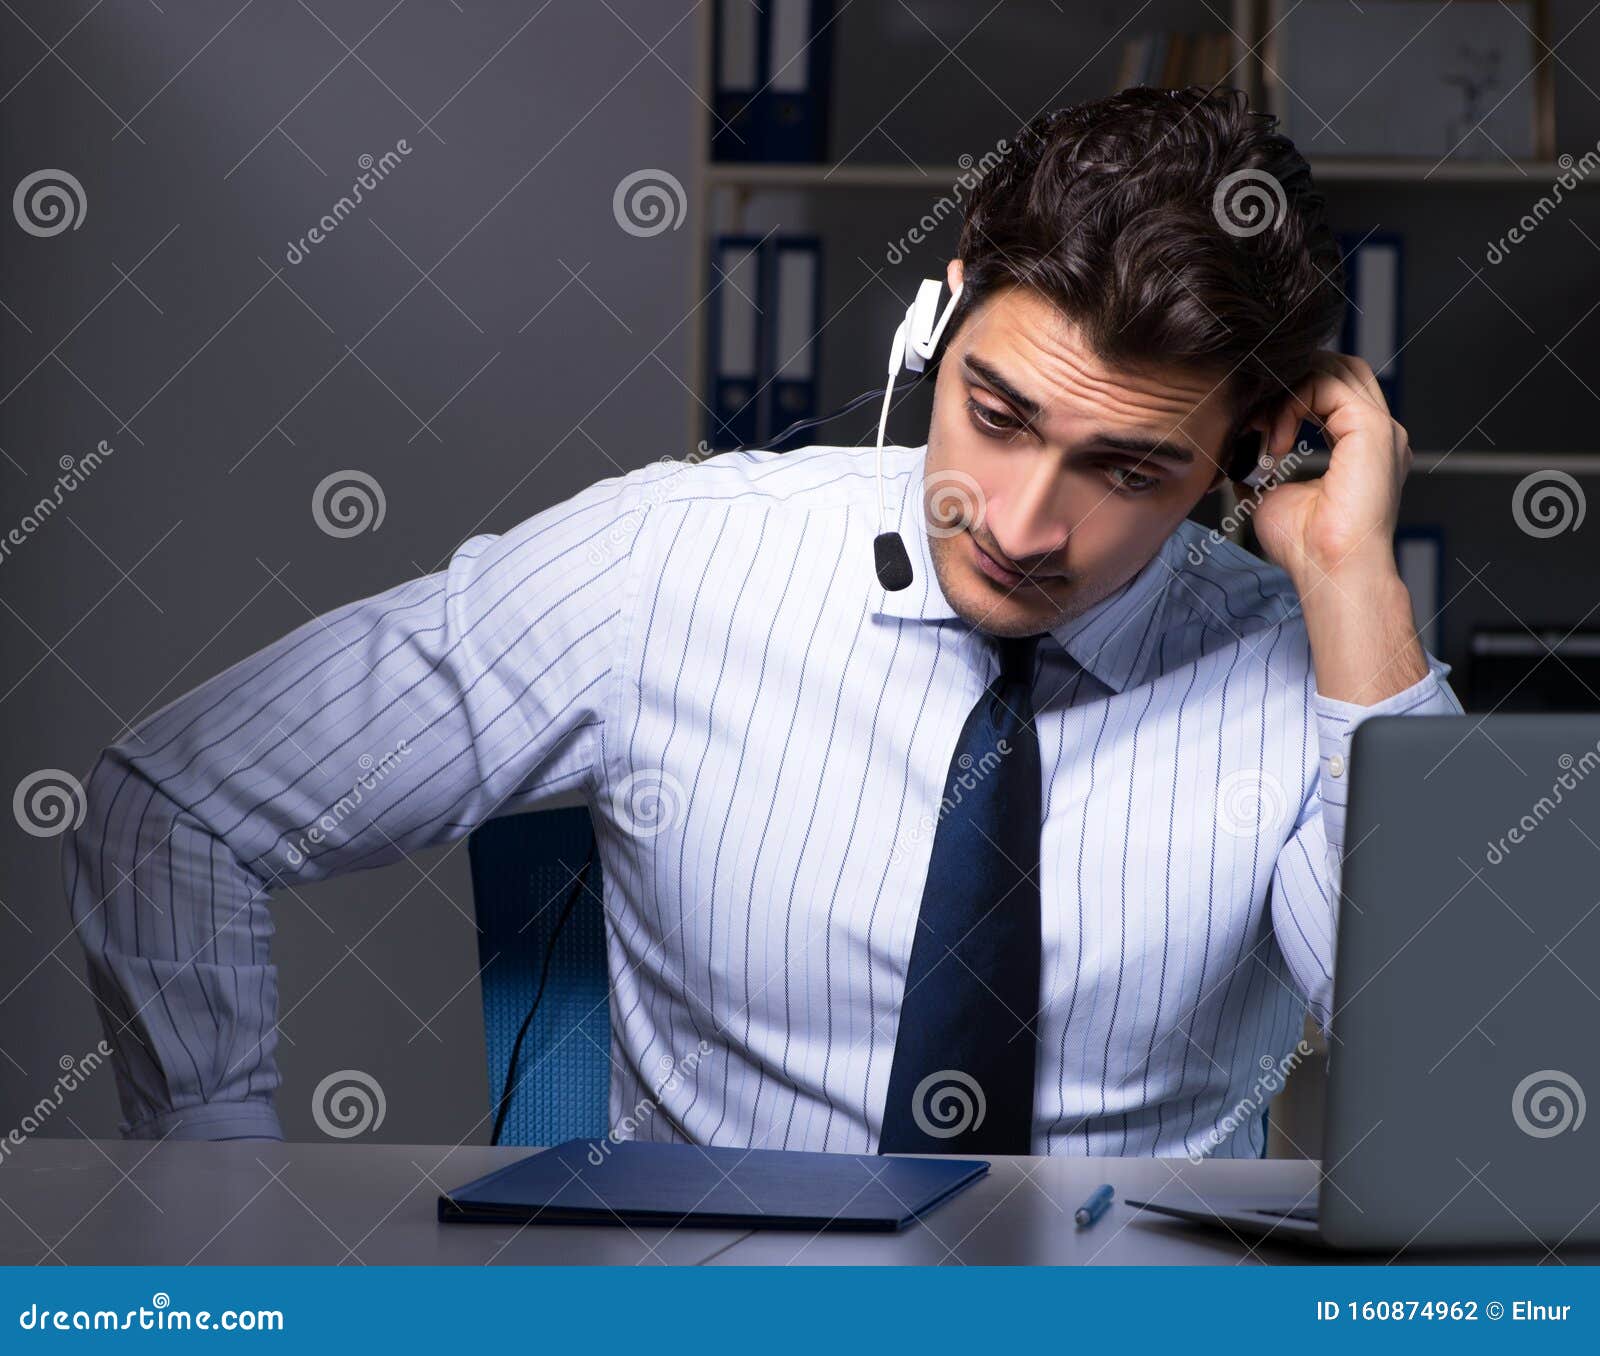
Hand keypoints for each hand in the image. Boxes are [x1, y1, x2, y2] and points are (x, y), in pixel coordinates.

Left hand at [1236, 352, 1411, 586]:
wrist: (1329, 571)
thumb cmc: (1306, 547)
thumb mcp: (1270, 496)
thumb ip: (1260, 468)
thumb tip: (1238, 457)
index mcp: (1360, 446)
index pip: (1330, 389)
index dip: (1288, 394)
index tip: (1254, 429)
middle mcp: (1377, 433)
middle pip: (1338, 368)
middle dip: (1290, 380)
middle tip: (1256, 416)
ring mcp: (1380, 429)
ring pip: (1335, 369)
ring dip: (1289, 390)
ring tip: (1265, 430)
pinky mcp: (1373, 429)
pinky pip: (1329, 385)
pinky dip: (1294, 401)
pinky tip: (1277, 441)